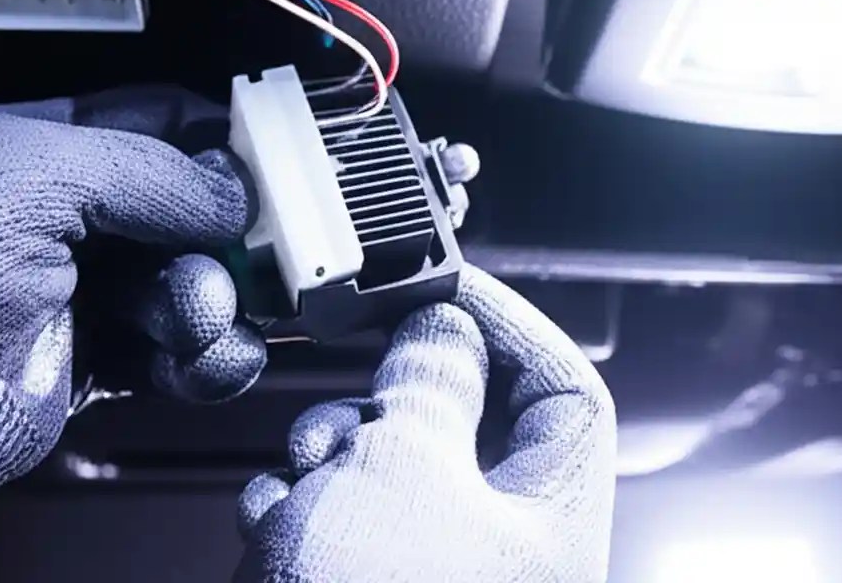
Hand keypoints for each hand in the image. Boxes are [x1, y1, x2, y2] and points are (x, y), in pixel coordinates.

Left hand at [0, 88, 264, 551]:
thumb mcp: (44, 174)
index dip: (218, 136)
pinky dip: (204, 359)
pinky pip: (184, 352)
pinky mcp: (103, 361)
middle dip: (223, 233)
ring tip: (187, 316)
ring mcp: (87, 290)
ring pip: (196, 283)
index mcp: (41, 146)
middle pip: (190, 208)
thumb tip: (236, 192)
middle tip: (250, 251)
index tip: (272, 160)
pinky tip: (196, 359)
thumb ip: (155, 173)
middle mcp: (68, 214)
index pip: (154, 119)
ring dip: (207, 301)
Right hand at [235, 264, 616, 582]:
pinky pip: (337, 524)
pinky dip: (301, 509)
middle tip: (359, 385)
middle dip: (394, 399)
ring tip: (307, 473)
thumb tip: (445, 330)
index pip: (565, 395)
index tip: (448, 287)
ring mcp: (420, 577)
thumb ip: (432, 386)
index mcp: (546, 523)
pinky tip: (276, 524)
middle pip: (461, 428)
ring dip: (331, 452)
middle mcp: (494, 554)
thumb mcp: (405, 470)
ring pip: (386, 471)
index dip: (512, 327)